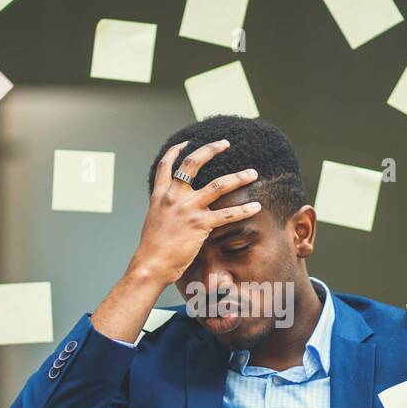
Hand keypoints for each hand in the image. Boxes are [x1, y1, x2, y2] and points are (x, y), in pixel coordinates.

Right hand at [129, 139, 261, 286]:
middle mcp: (174, 197)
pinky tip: (255, 207)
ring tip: (252, 173)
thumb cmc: (153, 249)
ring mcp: (188, 209)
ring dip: (238, 178)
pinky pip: (227, 214)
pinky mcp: (200, 224)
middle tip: (225, 143)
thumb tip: (178, 209)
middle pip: (193, 164)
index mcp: (160, 195)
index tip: (187, 143)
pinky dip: (243, 210)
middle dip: (211, 149)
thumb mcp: (155, 221)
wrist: (150, 264)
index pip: (165, 165)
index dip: (176, 151)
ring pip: (218, 185)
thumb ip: (167, 209)